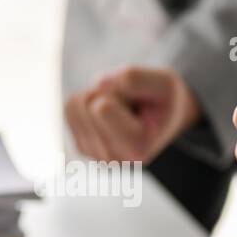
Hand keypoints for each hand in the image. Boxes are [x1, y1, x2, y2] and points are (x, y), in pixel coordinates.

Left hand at [64, 66, 202, 163]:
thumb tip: (99, 82)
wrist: (167, 123)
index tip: (139, 104)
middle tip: (131, 106)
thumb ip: (136, 78)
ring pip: (72, 106)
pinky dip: (88, 104)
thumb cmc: (166, 103)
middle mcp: (112, 158)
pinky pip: (69, 109)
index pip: (101, 106)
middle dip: (106, 93)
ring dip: (97, 97)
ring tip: (123, 110)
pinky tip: (112, 115)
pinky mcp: (83, 146)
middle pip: (83, 104)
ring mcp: (95, 155)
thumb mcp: (165, 83)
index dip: (119, 92)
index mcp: (136, 149)